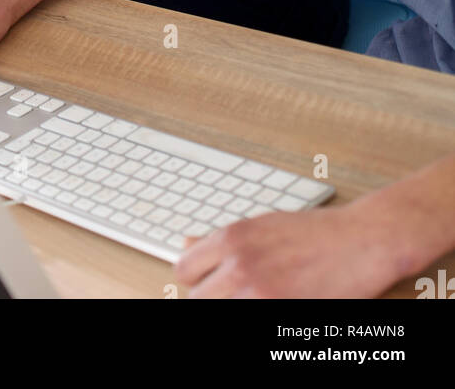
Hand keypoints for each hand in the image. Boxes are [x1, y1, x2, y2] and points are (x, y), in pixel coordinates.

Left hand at [174, 203, 400, 299]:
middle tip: (238, 293)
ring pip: (223, 310)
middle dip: (213, 298)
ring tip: (262, 294)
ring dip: (238, 305)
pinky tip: (280, 302)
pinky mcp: (282, 311)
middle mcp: (241, 265)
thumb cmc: (315, 232)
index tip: (206, 284)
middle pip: (197, 298)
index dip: (194, 280)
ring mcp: (261, 292)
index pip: (183, 270)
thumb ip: (222, 241)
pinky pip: (254, 318)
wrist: (362, 240)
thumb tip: (187, 245)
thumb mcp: (261, 226)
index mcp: (232, 238)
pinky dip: (262, 310)